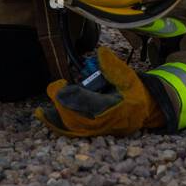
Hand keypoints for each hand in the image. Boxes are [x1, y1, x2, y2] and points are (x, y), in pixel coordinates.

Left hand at [34, 47, 165, 136]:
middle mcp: (106, 124)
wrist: (144, 110)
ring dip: (57, 120)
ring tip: (41, 112)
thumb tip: (101, 53)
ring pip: (74, 130)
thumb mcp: (129, 77)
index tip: (63, 86)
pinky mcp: (91, 132)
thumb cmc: (135, 92)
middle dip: (64, 107)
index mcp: (117, 110)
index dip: (76, 98)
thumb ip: (115, 66)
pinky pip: (73, 132)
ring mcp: (98, 131)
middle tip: (54, 89)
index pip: (92, 107)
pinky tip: (46, 118)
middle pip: (80, 121)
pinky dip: (59, 126)